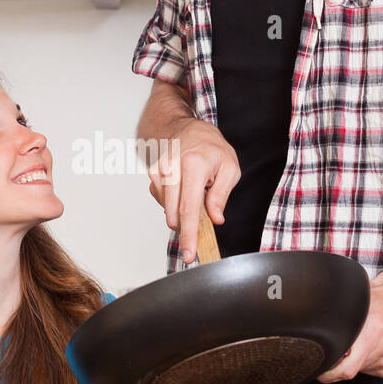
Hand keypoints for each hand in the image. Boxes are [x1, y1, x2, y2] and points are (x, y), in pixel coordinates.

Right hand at [148, 119, 239, 263]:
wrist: (188, 129)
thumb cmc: (211, 148)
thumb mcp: (229, 168)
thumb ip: (221, 195)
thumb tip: (214, 219)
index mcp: (193, 166)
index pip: (189, 209)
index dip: (189, 235)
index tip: (189, 254)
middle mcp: (171, 169)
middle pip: (174, 214)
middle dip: (188, 224)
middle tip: (205, 212)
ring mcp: (158, 172)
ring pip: (168, 211)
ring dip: (182, 210)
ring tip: (195, 190)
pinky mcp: (152, 176)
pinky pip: (162, 202)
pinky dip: (174, 203)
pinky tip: (183, 189)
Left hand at [317, 276, 382, 381]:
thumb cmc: (382, 299)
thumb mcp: (356, 302)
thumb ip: (337, 318)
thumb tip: (314, 325)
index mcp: (374, 331)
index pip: (346, 368)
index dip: (327, 371)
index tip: (319, 366)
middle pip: (349, 370)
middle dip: (338, 362)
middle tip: (339, 345)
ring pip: (357, 370)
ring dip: (353, 360)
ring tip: (360, 339)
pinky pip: (368, 371)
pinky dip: (364, 361)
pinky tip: (369, 346)